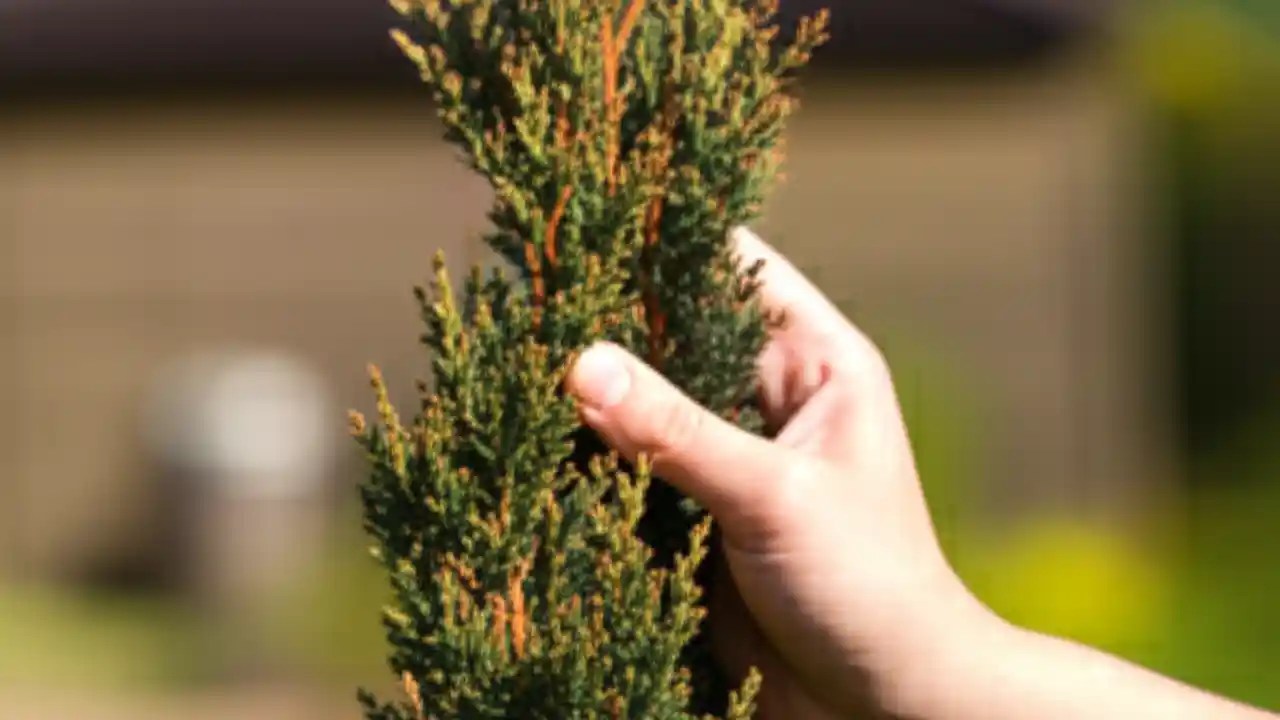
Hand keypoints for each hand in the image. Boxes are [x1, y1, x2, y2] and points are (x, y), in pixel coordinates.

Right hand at [567, 227, 984, 716]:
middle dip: (608, 320)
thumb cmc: (867, 585)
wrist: (885, 705)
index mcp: (815, 363)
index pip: (734, 268)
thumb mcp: (774, 496)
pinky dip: (586, 462)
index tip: (588, 211)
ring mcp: (726, 459)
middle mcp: (766, 398)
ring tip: (507, 358)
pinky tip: (530, 444)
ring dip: (590, 395)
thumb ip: (677, 431)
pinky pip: (628, 471)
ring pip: (643, 404)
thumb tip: (580, 363)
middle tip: (522, 292)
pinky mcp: (694, 518)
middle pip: (674, 333)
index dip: (667, 235)